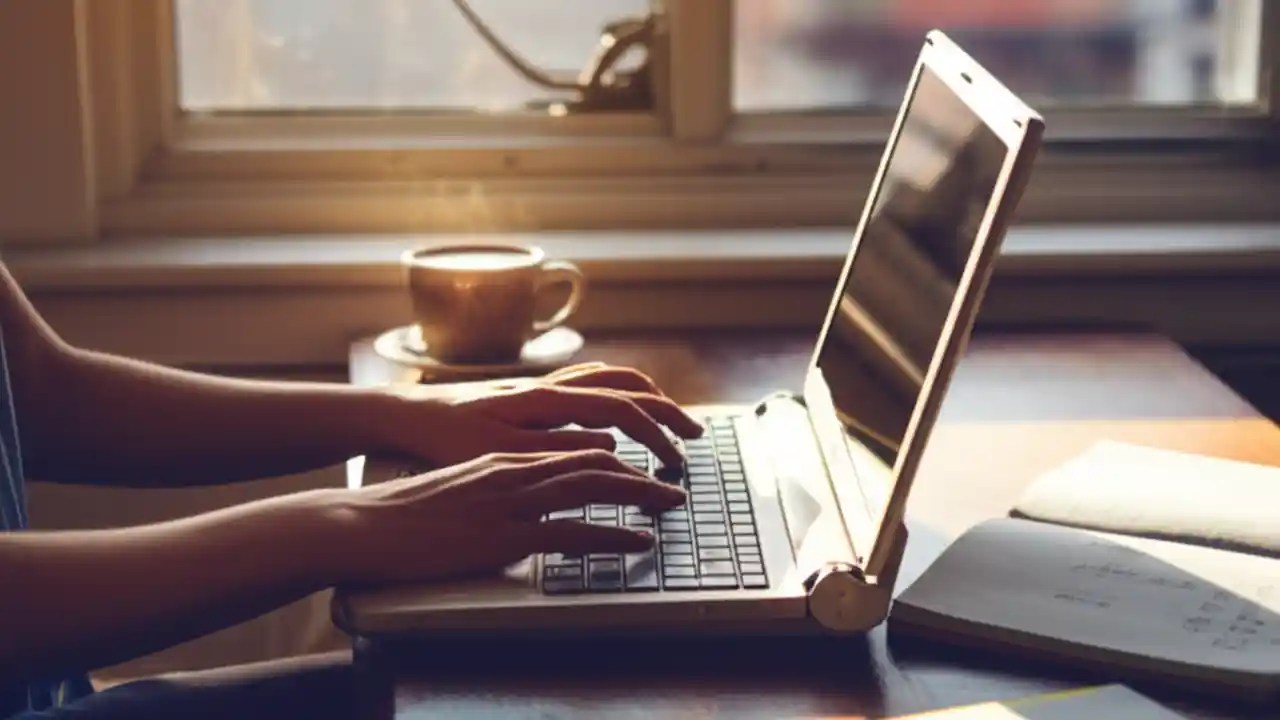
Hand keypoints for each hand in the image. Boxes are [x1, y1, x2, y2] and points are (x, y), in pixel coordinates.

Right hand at [334, 449, 685, 583]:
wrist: (364, 523)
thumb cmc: (407, 510)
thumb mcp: (464, 485)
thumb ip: (502, 484)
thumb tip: (530, 496)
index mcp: (506, 455)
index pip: (576, 445)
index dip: (619, 454)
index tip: (645, 462)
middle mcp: (515, 469)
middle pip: (596, 459)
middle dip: (642, 467)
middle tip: (676, 479)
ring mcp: (511, 500)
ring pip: (592, 486)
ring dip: (639, 493)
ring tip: (670, 501)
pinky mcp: (503, 535)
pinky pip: (572, 532)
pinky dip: (611, 534)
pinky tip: (636, 539)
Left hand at [384, 363, 703, 468]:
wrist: (412, 413)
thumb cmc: (449, 436)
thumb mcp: (500, 452)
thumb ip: (556, 448)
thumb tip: (610, 443)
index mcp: (549, 400)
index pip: (621, 410)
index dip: (655, 435)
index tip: (674, 463)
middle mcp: (553, 385)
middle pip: (628, 385)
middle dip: (667, 410)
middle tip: (694, 436)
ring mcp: (546, 384)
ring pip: (614, 378)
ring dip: (649, 397)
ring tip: (671, 420)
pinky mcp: (537, 392)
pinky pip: (594, 382)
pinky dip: (623, 392)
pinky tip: (624, 410)